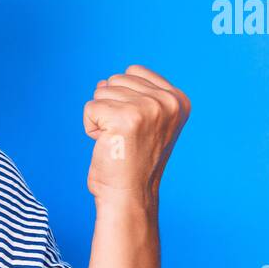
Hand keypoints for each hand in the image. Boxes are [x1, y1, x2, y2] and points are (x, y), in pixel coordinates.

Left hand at [83, 64, 189, 206]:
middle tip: (124, 138)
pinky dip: (90, 127)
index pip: (133, 72)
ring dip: (101, 118)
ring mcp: (149, 108)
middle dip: (111, 107)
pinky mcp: (125, 118)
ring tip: (117, 142)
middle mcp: (168, 101)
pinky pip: (90, 108)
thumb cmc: (132, 162)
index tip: (136, 128)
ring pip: (101, 91)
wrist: (130, 196)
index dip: (124, 98)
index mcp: (179, 100)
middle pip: (116, 79)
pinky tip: (107, 145)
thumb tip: (102, 81)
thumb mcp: (146, 123)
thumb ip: (133, 96)